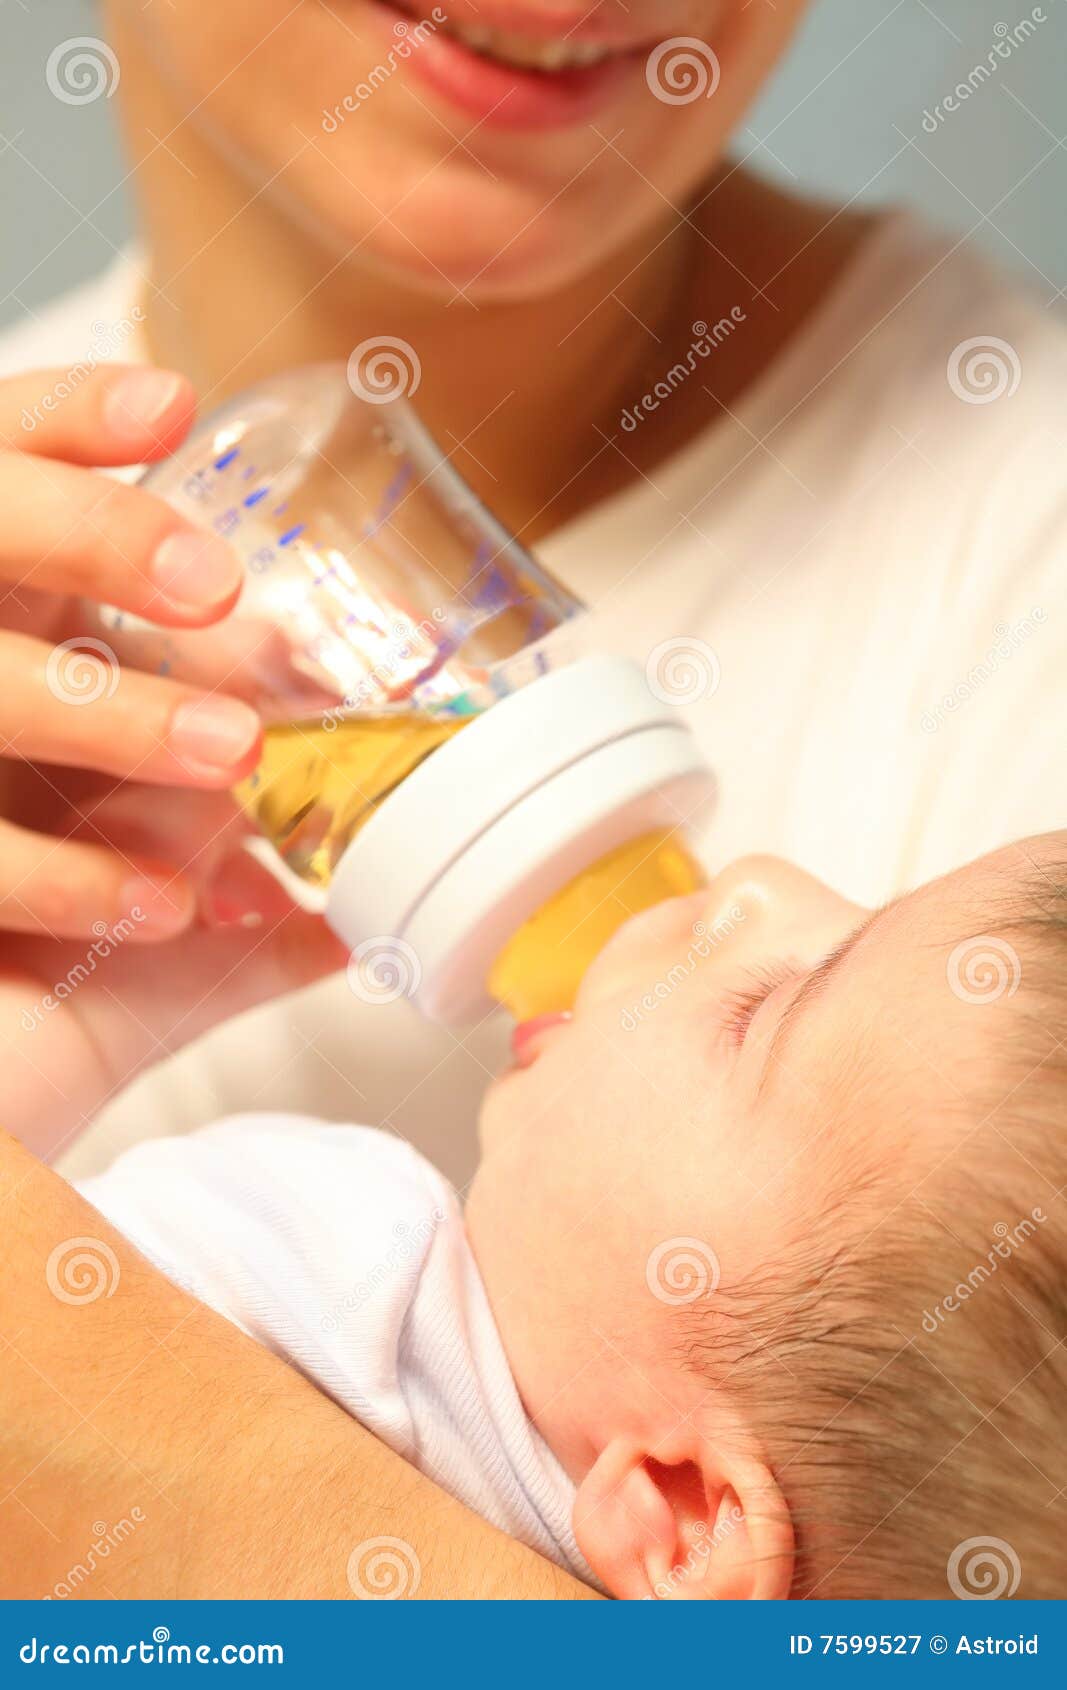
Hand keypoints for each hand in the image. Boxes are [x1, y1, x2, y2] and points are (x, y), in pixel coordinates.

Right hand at [0, 364, 344, 1156]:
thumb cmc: (47, 1026)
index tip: (172, 405)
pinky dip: (65, 875)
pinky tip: (160, 912)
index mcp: (2, 664)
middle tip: (218, 580)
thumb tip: (379, 905)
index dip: (69, 425)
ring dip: (106, 707)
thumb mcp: (166, 965)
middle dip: (93, 533)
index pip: (1, 485)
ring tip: (229, 756)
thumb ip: (258, 918)